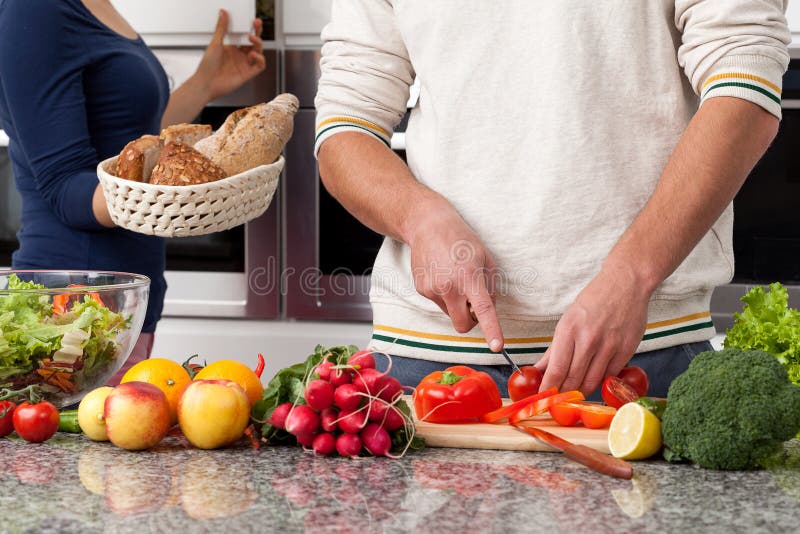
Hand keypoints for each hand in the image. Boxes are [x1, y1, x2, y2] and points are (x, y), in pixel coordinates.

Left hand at [193, 10, 265, 100]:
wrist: (206, 83)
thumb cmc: (207, 67)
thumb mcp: (215, 43)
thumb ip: (221, 28)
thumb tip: (223, 14)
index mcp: (232, 49)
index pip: (245, 37)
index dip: (250, 29)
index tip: (252, 21)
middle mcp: (239, 56)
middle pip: (254, 43)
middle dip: (257, 33)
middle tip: (256, 24)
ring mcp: (244, 65)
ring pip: (258, 53)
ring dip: (258, 44)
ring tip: (252, 38)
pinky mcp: (248, 74)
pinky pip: (260, 66)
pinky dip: (260, 59)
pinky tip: (253, 55)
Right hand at [408, 204, 503, 350]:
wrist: (428, 226)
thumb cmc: (461, 240)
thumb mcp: (486, 259)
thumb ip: (490, 287)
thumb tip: (487, 311)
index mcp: (470, 277)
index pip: (483, 309)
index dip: (492, 330)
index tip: (497, 346)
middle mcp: (449, 286)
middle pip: (462, 325)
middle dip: (470, 320)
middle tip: (472, 302)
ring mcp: (432, 289)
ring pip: (450, 314)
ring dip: (456, 304)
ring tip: (454, 278)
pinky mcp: (421, 289)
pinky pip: (438, 303)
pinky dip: (444, 295)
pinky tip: (442, 275)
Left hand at [534, 263, 650, 394]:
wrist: (626, 284)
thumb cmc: (594, 300)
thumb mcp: (568, 320)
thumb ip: (554, 348)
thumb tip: (539, 369)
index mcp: (569, 330)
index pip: (555, 369)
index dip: (548, 388)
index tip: (544, 398)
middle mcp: (588, 339)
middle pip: (573, 379)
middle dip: (563, 393)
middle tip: (558, 400)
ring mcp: (609, 346)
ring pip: (591, 381)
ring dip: (581, 391)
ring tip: (574, 393)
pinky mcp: (626, 350)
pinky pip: (609, 376)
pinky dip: (600, 381)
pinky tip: (594, 379)